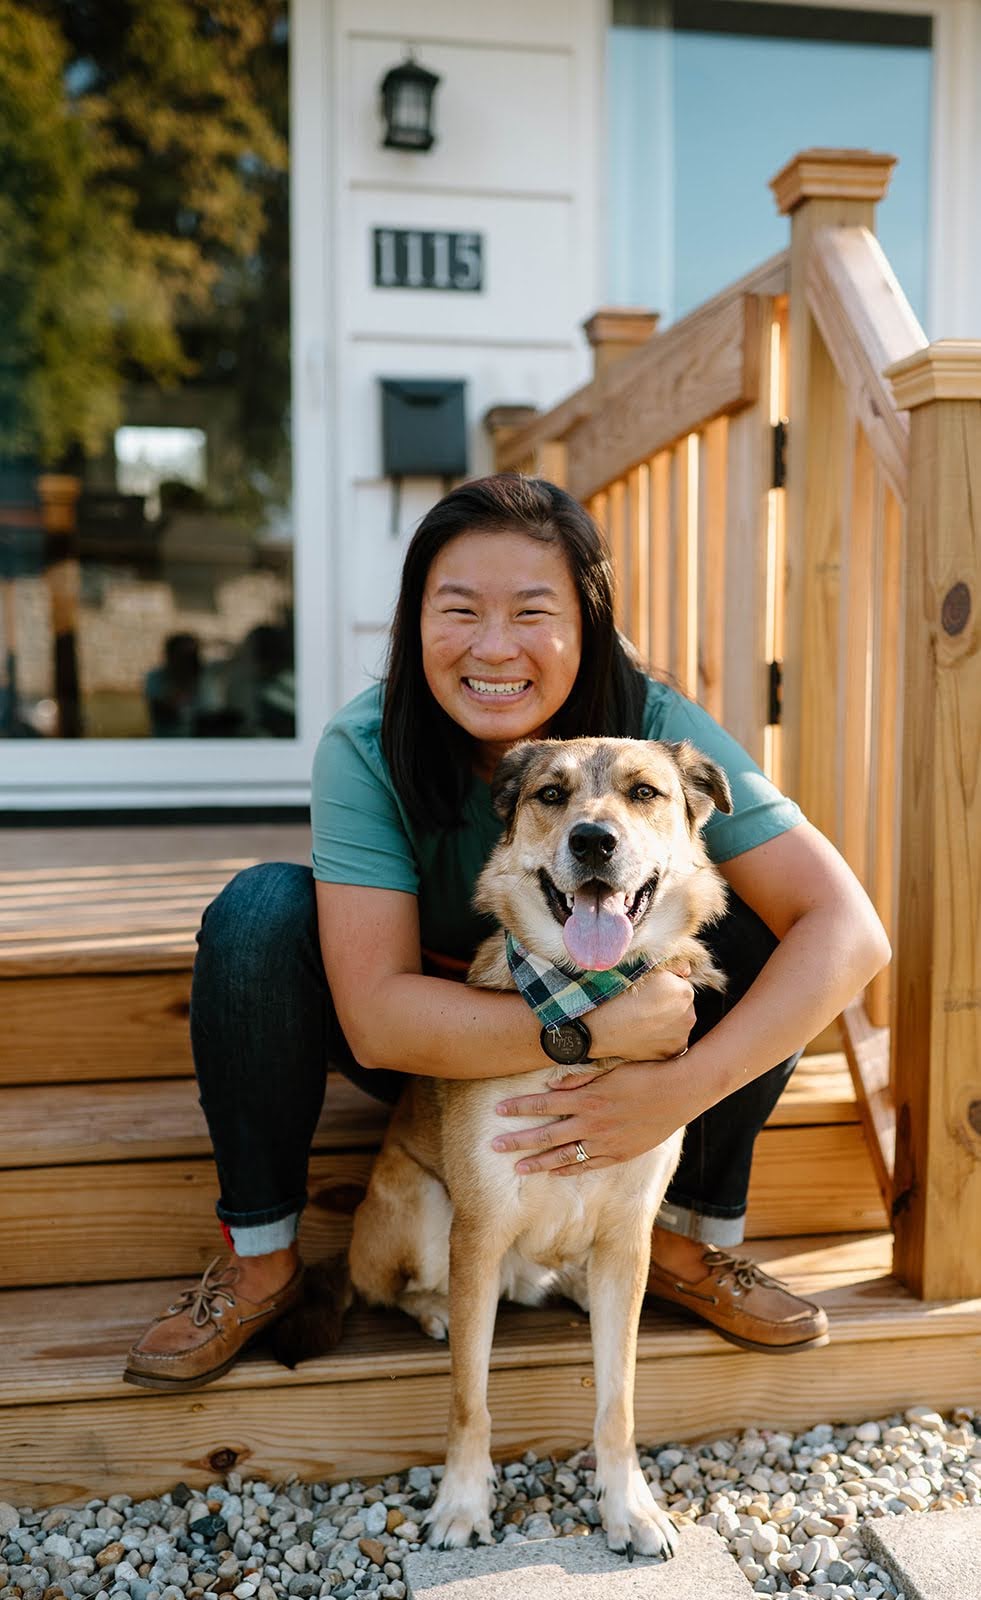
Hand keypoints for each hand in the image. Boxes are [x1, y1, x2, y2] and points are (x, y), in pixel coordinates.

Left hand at [491, 1057, 698, 1175]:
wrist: (680, 1092)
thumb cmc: (645, 1072)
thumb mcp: (611, 1067)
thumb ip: (580, 1076)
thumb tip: (551, 1081)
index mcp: (587, 1097)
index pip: (543, 1103)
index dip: (519, 1107)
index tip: (498, 1110)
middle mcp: (592, 1122)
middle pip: (546, 1134)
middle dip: (517, 1140)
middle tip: (494, 1146)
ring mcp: (606, 1141)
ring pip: (564, 1155)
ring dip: (538, 1162)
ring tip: (517, 1168)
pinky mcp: (620, 1153)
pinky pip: (589, 1165)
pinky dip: (570, 1170)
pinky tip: (554, 1173)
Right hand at [588, 962, 694, 1061]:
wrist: (599, 1028)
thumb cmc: (618, 994)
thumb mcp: (643, 968)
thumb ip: (673, 966)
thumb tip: (687, 970)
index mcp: (684, 992)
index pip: (680, 986)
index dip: (663, 987)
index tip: (647, 991)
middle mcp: (690, 1016)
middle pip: (682, 1007)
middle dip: (668, 1006)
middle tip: (643, 1007)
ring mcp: (681, 1037)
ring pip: (678, 1025)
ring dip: (667, 1023)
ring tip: (642, 1021)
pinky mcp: (672, 1053)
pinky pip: (671, 1042)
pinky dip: (661, 1039)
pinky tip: (644, 1034)